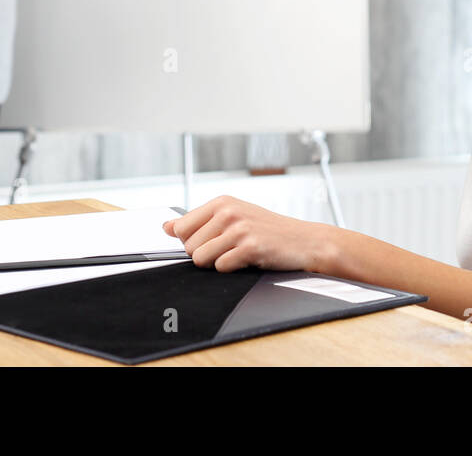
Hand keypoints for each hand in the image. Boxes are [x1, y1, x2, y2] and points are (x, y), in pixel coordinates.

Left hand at [162, 195, 333, 273]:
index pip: (180, 229)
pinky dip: (232, 269)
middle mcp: (228, 211)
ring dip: (218, 263)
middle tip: (230, 249)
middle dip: (206, 255)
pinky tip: (249, 259)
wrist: (305, 241)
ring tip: (238, 254)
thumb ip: (198, 222)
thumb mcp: (233, 217)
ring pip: (201, 259)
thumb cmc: (268, 230)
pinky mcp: (249, 246)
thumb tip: (166, 227)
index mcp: (221, 202)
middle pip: (189, 247)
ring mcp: (239, 228)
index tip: (210, 243)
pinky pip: (221, 267)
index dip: (191, 242)